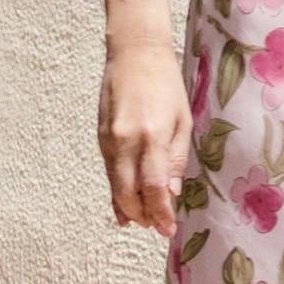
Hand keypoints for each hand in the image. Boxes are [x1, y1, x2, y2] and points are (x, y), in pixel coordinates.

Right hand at [97, 42, 190, 235]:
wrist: (135, 53)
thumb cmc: (166, 85)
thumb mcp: (183, 120)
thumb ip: (176, 159)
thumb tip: (171, 193)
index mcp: (151, 137)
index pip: (153, 188)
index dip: (160, 213)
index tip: (168, 229)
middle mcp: (125, 141)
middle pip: (129, 193)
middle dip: (143, 215)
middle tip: (157, 228)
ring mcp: (108, 140)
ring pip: (115, 186)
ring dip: (129, 207)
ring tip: (144, 220)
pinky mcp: (100, 137)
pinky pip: (108, 172)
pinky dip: (116, 191)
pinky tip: (123, 205)